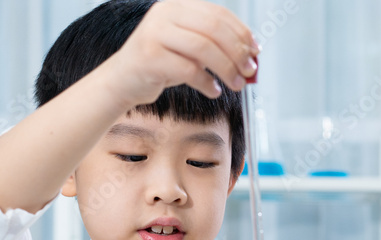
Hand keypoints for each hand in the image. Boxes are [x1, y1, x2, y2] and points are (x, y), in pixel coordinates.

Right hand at [101, 0, 259, 107]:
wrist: (124, 79)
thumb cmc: (162, 63)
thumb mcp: (190, 49)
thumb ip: (215, 47)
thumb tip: (252, 57)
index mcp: (177, 6)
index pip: (218, 13)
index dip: (241, 32)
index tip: (255, 51)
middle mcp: (165, 14)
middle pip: (214, 29)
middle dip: (237, 52)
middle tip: (250, 71)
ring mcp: (155, 33)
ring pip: (204, 49)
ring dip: (227, 69)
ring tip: (236, 85)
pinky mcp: (150, 57)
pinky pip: (189, 70)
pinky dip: (207, 83)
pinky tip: (213, 91)